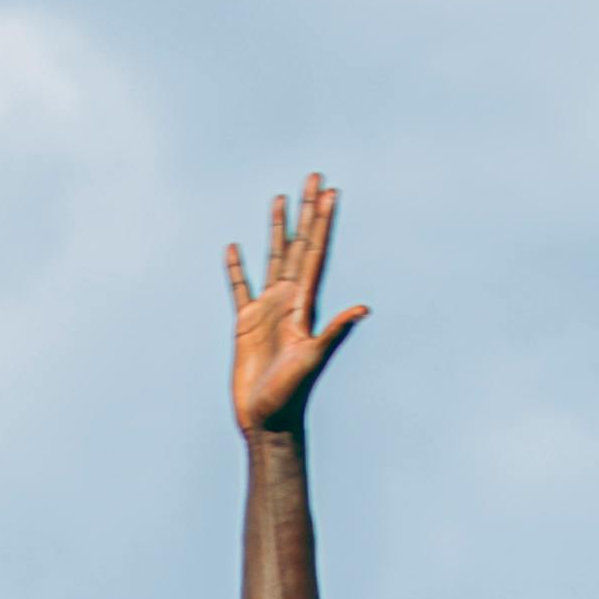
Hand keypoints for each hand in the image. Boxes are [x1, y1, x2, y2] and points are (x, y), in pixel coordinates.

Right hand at [227, 178, 367, 438]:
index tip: (330, 191)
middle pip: (298, 246)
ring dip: (277, 229)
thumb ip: (336, 332)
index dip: (323, 222)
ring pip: (272, 259)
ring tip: (279, 198)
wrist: (270, 422)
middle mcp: (289, 301)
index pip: (315, 254)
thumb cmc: (292, 395)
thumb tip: (363, 309)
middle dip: (306, 212)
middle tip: (314, 176)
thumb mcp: (314, 360)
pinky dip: (237, 268)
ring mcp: (267, 311)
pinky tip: (234, 248)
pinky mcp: (246, 325)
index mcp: (305, 305)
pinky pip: (240, 289)